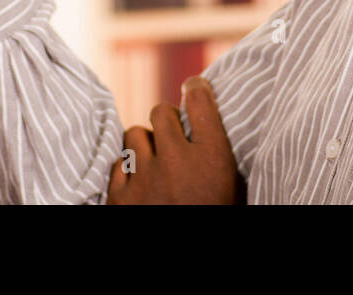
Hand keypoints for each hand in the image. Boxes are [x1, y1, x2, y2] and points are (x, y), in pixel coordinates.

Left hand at [107, 76, 241, 204]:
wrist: (184, 266)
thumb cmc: (217, 217)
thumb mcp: (235, 187)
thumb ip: (223, 152)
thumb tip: (216, 118)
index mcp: (212, 159)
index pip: (199, 101)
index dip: (196, 88)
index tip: (193, 87)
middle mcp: (176, 162)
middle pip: (161, 112)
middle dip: (166, 120)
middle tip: (171, 135)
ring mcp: (144, 179)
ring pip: (134, 134)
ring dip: (144, 143)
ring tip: (153, 160)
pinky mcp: (120, 198)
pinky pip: (117, 164)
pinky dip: (127, 170)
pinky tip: (139, 180)